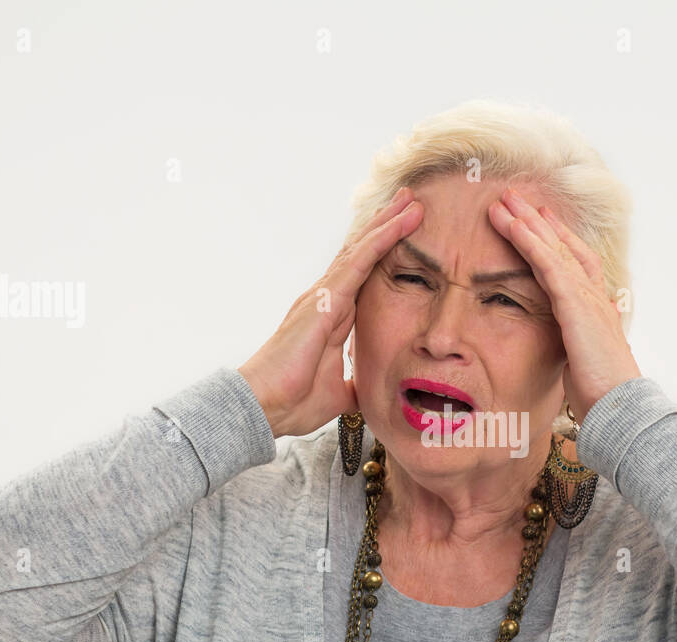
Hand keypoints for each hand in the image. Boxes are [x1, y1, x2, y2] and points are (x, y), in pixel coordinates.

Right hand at [237, 187, 422, 438]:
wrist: (266, 407)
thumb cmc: (293, 401)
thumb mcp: (339, 393)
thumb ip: (354, 384)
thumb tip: (369, 390)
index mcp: (333, 318)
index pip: (364, 278)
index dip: (383, 255)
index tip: (405, 235)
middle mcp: (327, 298)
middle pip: (362, 254)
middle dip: (386, 227)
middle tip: (410, 203)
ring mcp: (323, 294)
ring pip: (362, 249)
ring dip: (387, 223)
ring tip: (410, 200)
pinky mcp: (325, 298)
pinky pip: (358, 261)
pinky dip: (380, 239)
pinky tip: (398, 221)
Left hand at [487, 186, 640, 421]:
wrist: (619, 405)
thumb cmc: (602, 393)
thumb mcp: (585, 363)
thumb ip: (578, 346)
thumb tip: (580, 344)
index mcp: (595, 310)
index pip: (576, 264)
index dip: (559, 239)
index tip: (542, 219)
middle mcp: (593, 297)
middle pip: (563, 247)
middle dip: (538, 221)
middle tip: (515, 197)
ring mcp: (586, 297)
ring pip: (552, 249)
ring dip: (527, 222)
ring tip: (505, 200)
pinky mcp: (575, 304)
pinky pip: (548, 265)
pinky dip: (530, 242)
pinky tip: (514, 225)